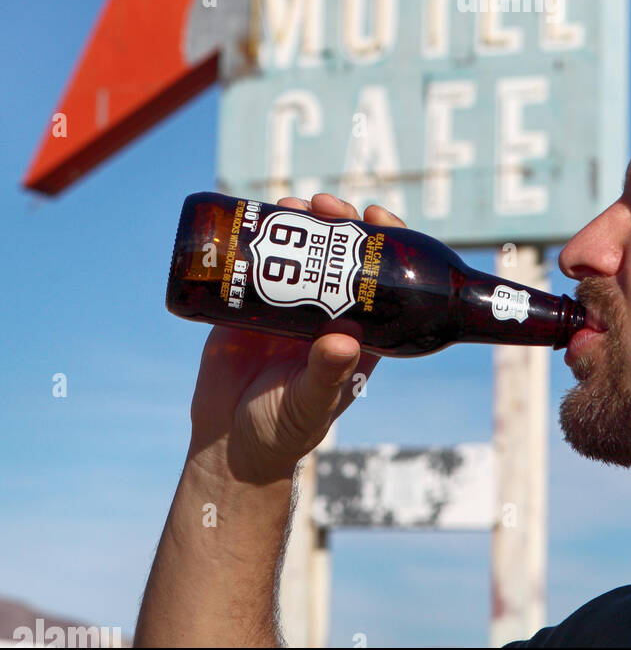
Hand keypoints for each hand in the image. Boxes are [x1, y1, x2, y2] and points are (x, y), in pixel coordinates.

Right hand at [186, 194, 406, 485]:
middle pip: (340, 251)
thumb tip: (344, 340)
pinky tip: (255, 217)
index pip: (382, 275)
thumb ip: (326, 375)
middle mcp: (326, 310)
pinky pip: (256, 261)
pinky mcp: (248, 303)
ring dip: (299, 220)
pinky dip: (257, 236)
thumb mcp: (310, 404)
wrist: (227, 446)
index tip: (375, 216)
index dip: (384, 240)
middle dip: (338, 219)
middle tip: (325, 205)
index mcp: (358, 329)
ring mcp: (288, 303)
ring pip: (301, 248)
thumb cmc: (282, 431)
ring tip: (290, 203)